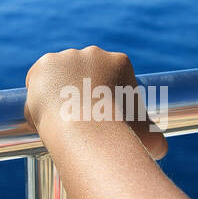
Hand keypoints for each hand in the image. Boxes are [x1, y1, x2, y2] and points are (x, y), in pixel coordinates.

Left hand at [25, 46, 167, 159]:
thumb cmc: (123, 135)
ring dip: (59, 90)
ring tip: (60, 116)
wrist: (88, 132)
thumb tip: (159, 145)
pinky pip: (38, 79)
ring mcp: (67, 56)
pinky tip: (43, 110)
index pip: (108, 76)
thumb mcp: (150, 136)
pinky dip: (38, 94)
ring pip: (60, 74)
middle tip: (78, 118)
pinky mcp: (44, 65)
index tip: (99, 115)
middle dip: (81, 91)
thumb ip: (155, 137)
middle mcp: (94, 53)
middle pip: (83, 72)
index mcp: (120, 61)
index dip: (103, 97)